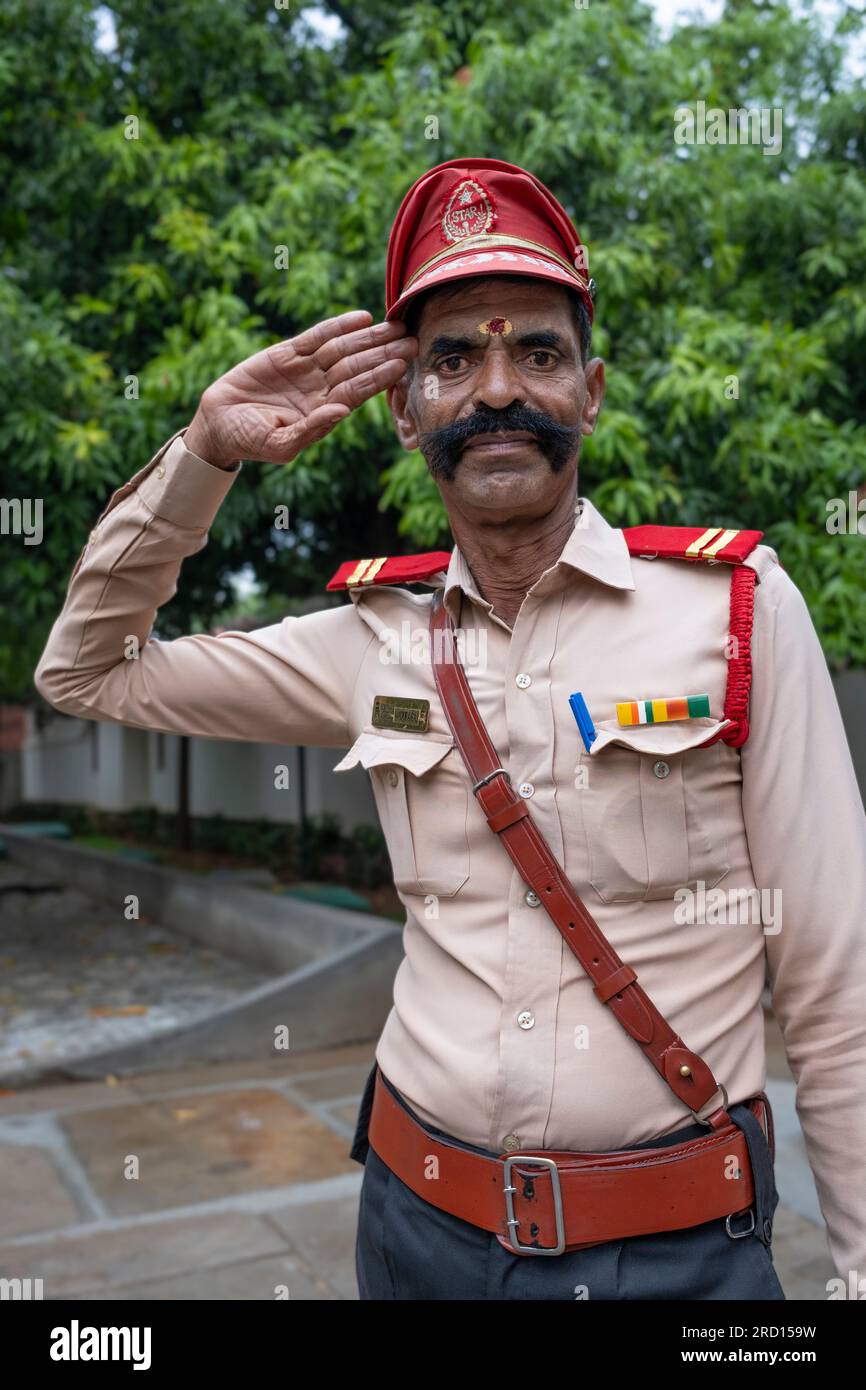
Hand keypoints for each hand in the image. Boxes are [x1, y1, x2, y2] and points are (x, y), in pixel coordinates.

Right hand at [183, 310, 417, 467]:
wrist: (218, 424)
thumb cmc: (250, 441)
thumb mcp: (280, 444)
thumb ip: (312, 429)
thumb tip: (342, 411)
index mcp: (324, 413)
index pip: (358, 392)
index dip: (379, 377)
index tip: (402, 364)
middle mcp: (321, 390)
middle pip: (358, 367)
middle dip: (383, 353)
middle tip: (411, 340)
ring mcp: (307, 370)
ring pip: (343, 350)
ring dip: (369, 338)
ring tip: (393, 325)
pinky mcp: (288, 353)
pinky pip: (318, 337)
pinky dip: (338, 326)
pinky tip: (361, 318)